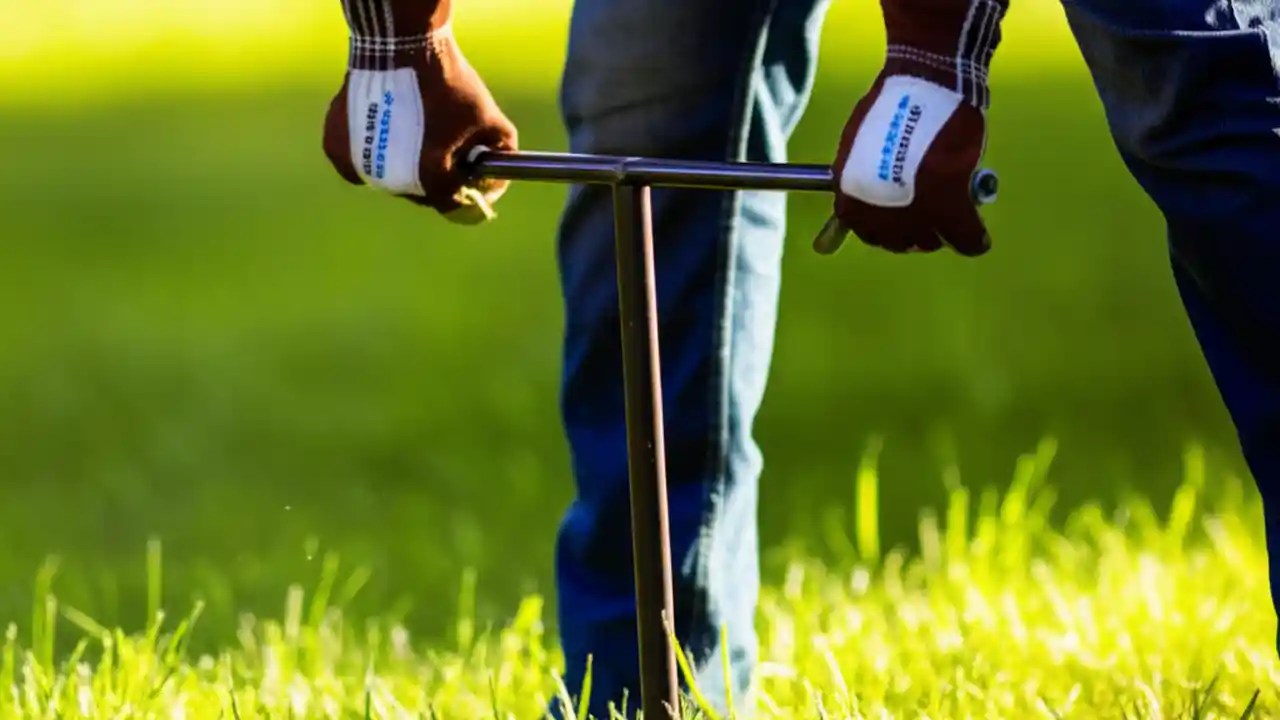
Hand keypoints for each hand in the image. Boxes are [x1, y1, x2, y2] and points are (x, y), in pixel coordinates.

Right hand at [322, 23, 517, 223]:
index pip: (451, 203)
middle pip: (417, 192)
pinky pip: (357, 165)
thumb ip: (504, 150)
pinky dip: (372, 155)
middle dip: (434, 177)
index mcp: (430, 177)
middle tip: (442, 151)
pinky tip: (387, 133)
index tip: (470, 175)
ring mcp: (360, 164)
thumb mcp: (488, 116)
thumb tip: (501, 171)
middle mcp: (391, 178)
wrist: (401, 45)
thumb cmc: (448, 82)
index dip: (466, 191)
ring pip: (386, 179)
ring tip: (414, 136)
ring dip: (402, 166)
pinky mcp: (336, 148)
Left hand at [829, 0, 1007, 255]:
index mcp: (851, 201)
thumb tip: (878, 192)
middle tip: (928, 212)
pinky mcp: (949, 204)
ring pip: (930, 241)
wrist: (924, 83)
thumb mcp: (861, 150)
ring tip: (949, 211)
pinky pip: (965, 237)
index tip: (901, 217)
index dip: (887, 225)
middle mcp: (877, 215)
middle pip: (899, 242)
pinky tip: (976, 238)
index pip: (868, 233)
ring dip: (940, 231)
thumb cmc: (892, 107)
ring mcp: (913, 213)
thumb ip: (866, 179)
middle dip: (914, 230)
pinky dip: (972, 239)